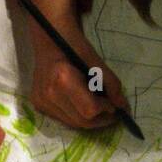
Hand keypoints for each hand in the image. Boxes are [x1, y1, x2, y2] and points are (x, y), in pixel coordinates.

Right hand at [25, 0, 129, 129]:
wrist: (48, 38)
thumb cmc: (73, 46)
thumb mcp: (95, 60)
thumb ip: (111, 83)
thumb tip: (123, 106)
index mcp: (62, 80)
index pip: (89, 109)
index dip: (105, 109)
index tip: (113, 104)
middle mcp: (48, 94)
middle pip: (82, 121)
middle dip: (99, 118)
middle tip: (109, 109)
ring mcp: (41, 102)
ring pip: (73, 123)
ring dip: (88, 118)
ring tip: (95, 104)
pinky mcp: (38, 105)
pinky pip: (63, 119)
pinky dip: (75, 115)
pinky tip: (79, 102)